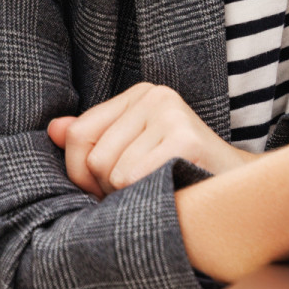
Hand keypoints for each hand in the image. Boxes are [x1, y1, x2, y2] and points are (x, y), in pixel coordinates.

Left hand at [49, 83, 255, 197]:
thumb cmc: (176, 170)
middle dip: (108, 187)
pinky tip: (167, 188)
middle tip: (140, 188)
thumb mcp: (131, 149)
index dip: (80, 171)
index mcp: (140, 94)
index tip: (104, 186)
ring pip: (112, 172)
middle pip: (93, 157)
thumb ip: (92, 139)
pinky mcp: (184, 138)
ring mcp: (172, 114)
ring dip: (128, 194)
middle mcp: (155, 95)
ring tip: (155, 188)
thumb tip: (53, 128)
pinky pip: (132, 178)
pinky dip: (144, 194)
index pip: (77, 134)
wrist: (235, 185)